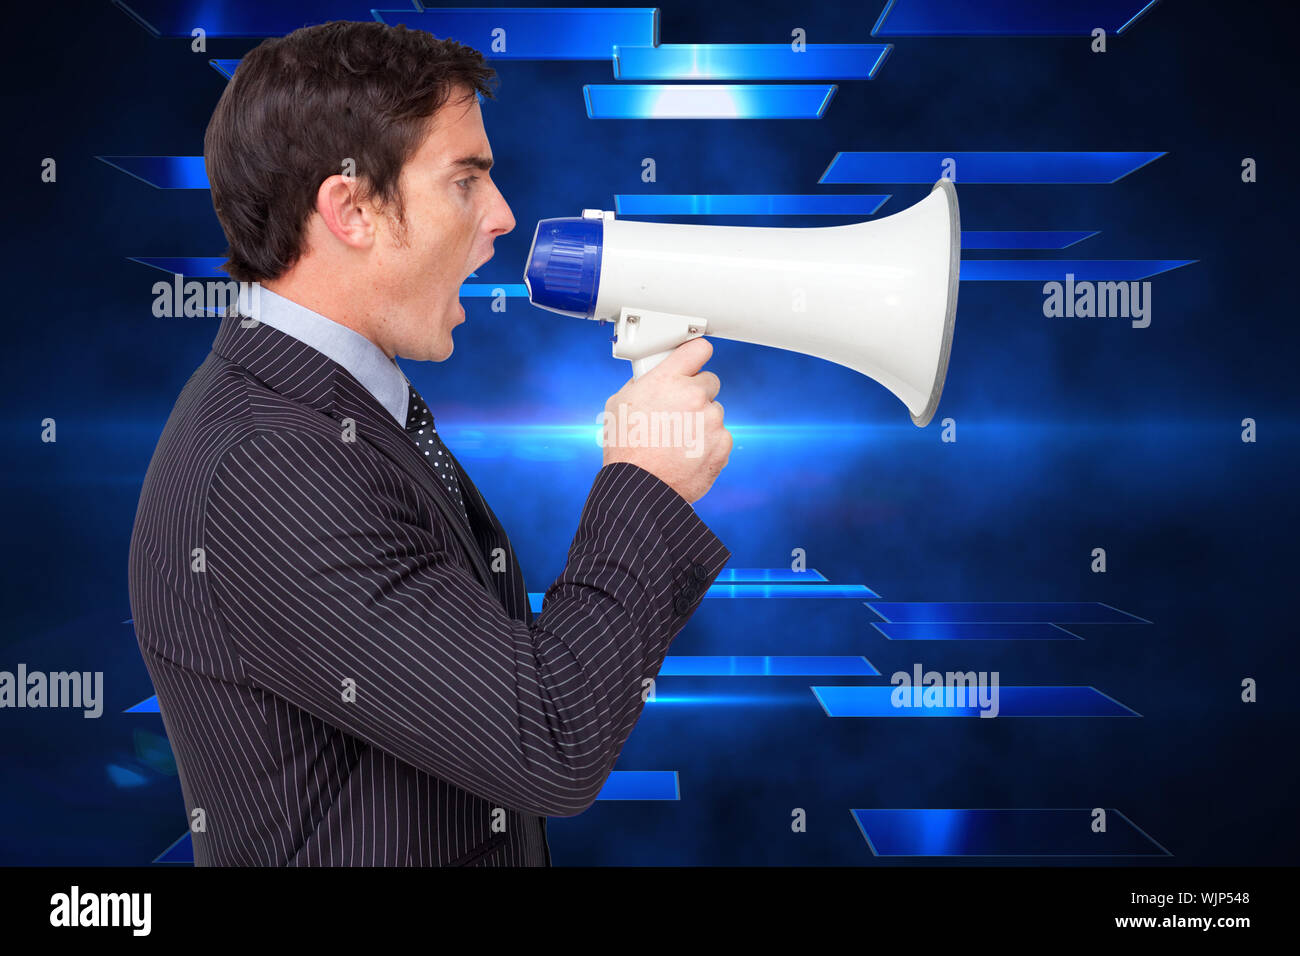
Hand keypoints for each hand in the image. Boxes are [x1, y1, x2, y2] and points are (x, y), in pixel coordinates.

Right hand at [600, 338, 731, 502]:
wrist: (639, 487)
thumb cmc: (625, 448)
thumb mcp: (620, 403)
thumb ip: (642, 384)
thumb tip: (651, 379)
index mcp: (667, 379)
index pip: (699, 349)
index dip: (696, 355)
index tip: (696, 360)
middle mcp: (694, 395)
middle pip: (710, 382)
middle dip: (696, 394)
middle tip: (677, 412)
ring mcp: (711, 420)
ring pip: (714, 412)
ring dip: (702, 422)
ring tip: (677, 441)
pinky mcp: (722, 444)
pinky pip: (720, 437)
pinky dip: (708, 445)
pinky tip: (687, 455)